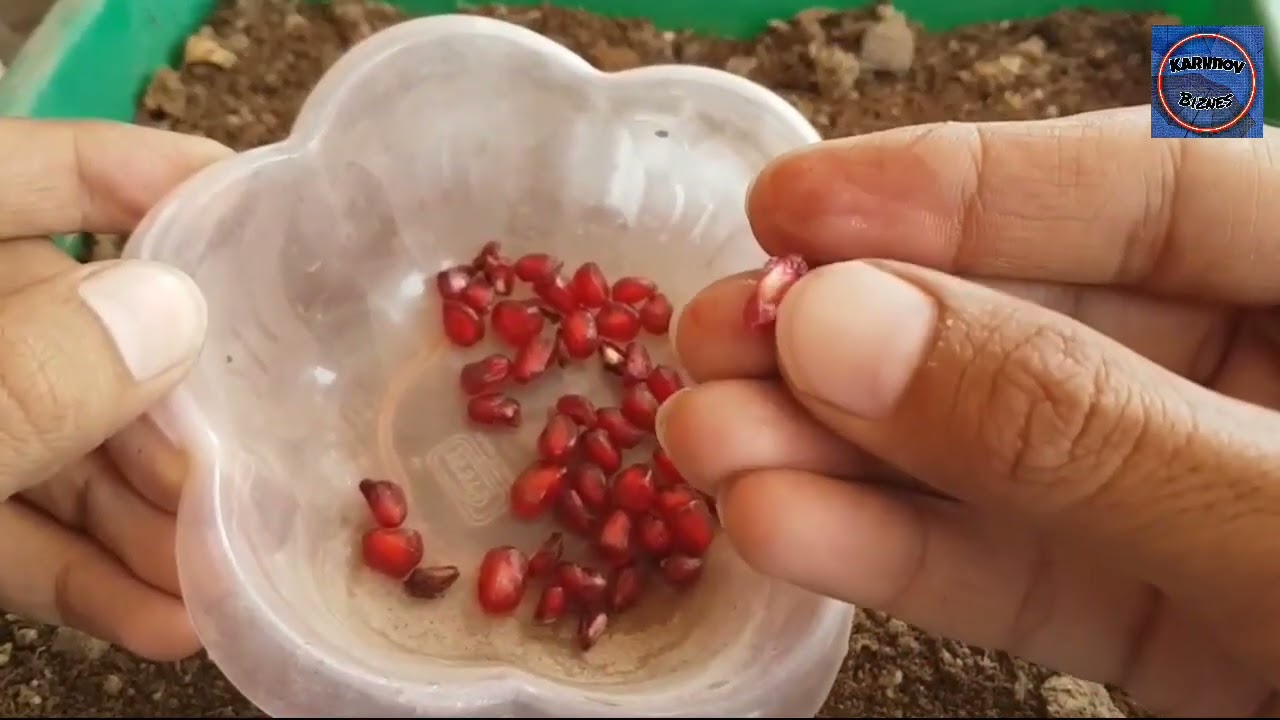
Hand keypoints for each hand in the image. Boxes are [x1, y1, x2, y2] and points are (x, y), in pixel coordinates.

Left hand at [0, 119, 227, 660]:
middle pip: (69, 332)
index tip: (256, 204)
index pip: (18, 175)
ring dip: (146, 515)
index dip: (138, 172)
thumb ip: (16, 384)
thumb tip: (172, 314)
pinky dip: (89, 578)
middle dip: (171, 407)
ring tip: (228, 562)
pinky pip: (17, 534)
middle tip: (251, 454)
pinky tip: (168, 621)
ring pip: (55, 447)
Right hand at [657, 105, 1279, 716]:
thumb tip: (848, 326)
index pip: (1157, 189)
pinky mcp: (1166, 621)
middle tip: (717, 330)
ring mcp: (1209, 506)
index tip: (799, 206)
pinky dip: (892, 552)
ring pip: (1001, 452)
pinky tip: (780, 526)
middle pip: (1044, 316)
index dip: (964, 187)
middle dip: (863, 327)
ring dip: (840, 450)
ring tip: (700, 440)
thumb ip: (1086, 431)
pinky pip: (1015, 568)